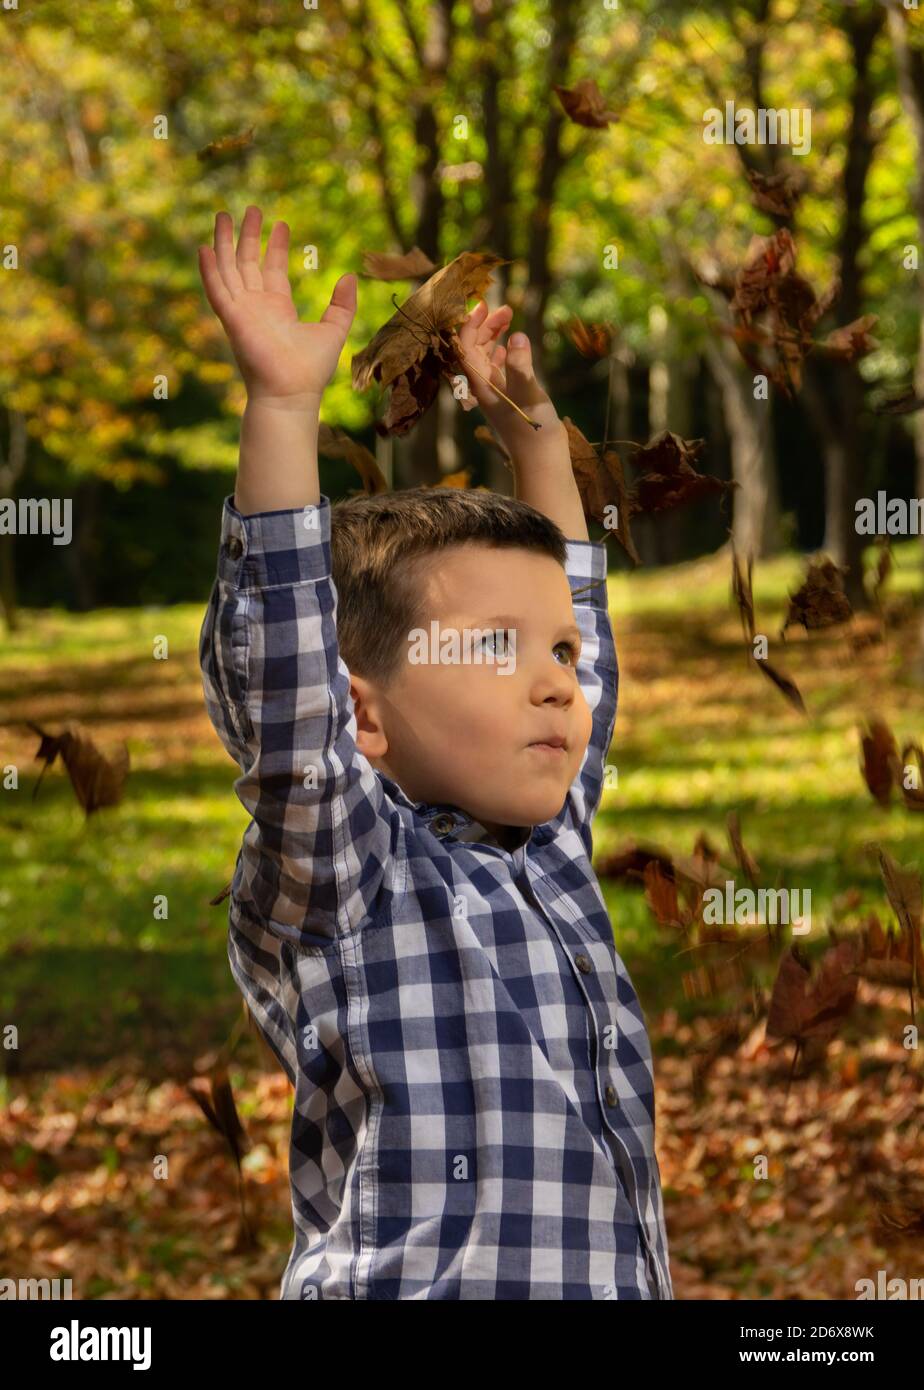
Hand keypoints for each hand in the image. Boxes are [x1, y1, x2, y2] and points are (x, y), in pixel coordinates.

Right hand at [198, 205, 355, 407]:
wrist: (292, 393)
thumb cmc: (311, 370)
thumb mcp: (333, 330)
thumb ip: (342, 305)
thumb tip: (350, 276)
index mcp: (278, 309)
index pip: (273, 270)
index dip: (276, 246)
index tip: (280, 223)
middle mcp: (257, 307)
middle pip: (249, 263)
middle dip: (249, 235)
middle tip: (252, 209)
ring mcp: (242, 311)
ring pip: (229, 269)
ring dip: (225, 242)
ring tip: (223, 214)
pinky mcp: (232, 318)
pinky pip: (216, 289)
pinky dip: (209, 269)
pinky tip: (204, 247)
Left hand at [454, 300, 567, 460]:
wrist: (541, 458)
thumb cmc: (533, 428)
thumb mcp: (528, 393)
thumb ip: (521, 365)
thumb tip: (517, 337)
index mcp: (479, 384)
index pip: (464, 347)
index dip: (470, 323)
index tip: (483, 305)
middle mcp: (482, 386)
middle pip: (473, 348)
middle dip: (484, 325)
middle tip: (505, 309)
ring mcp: (493, 392)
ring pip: (484, 356)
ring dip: (493, 335)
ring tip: (508, 318)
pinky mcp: (506, 396)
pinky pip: (496, 368)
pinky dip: (501, 351)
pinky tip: (510, 345)